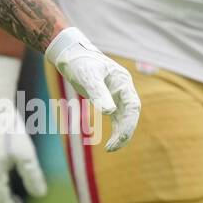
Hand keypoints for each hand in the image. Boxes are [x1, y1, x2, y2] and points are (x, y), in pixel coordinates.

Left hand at [45, 27, 140, 150]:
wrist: (69, 53)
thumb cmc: (79, 61)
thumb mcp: (88, 76)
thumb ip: (98, 93)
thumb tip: (109, 112)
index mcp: (123, 81)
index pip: (133, 106)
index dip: (129, 124)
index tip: (119, 138)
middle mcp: (123, 88)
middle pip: (131, 114)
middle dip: (125, 131)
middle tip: (112, 147)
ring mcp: (116, 93)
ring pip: (125, 117)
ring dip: (121, 133)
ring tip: (111, 148)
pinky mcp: (107, 98)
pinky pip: (116, 116)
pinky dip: (115, 128)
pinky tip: (110, 142)